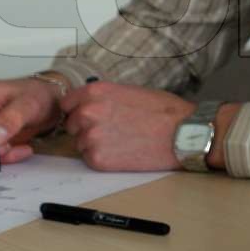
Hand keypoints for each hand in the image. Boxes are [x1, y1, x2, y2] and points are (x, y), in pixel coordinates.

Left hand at [58, 82, 193, 170]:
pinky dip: (104, 158)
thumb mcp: (129, 91)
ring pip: (81, 144)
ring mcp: (91, 137)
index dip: (77, 110)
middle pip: (72, 125)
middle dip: (86, 128)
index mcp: (95, 92)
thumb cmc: (164, 110)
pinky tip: (124, 152)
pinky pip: (90, 159)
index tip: (88, 116)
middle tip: (112, 131)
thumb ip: (104, 98)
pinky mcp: (98, 159)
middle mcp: (88, 112)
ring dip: (95, 145)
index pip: (66, 103)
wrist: (183, 133)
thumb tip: (88, 106)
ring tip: (122, 142)